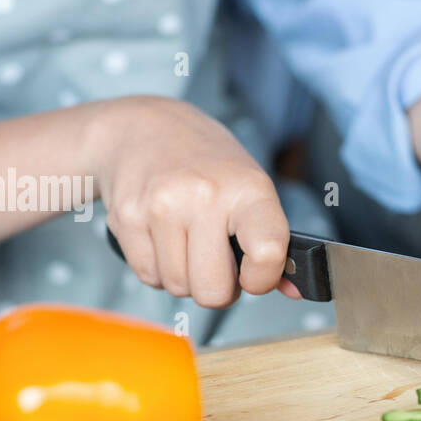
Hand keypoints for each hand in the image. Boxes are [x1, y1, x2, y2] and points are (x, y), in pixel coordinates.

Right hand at [91, 96, 298, 307]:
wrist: (144, 129)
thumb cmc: (209, 167)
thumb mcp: (252, 191)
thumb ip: (274, 244)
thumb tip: (295, 291)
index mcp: (248, 190)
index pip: (267, 252)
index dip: (262, 279)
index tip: (255, 275)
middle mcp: (204, 195)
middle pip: (213, 291)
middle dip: (217, 286)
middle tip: (217, 260)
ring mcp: (161, 207)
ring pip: (178, 288)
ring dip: (185, 276)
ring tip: (188, 241)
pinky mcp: (126, 218)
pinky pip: (149, 276)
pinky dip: (158, 268)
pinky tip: (163, 237)